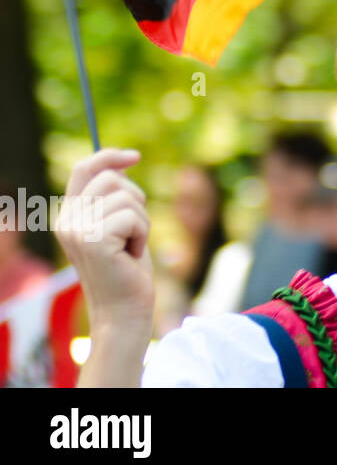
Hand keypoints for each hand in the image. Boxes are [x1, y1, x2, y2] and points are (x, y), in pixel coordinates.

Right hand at [54, 149, 154, 340]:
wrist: (124, 308)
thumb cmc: (127, 266)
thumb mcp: (120, 225)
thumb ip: (114, 198)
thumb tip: (122, 165)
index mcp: (69, 214)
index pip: (84, 169)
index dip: (109, 156)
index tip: (136, 156)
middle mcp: (66, 220)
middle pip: (111, 179)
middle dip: (136, 200)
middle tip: (133, 231)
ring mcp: (76, 230)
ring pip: (127, 198)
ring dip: (142, 221)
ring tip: (130, 246)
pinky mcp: (93, 240)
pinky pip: (134, 217)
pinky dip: (142, 234)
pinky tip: (132, 254)